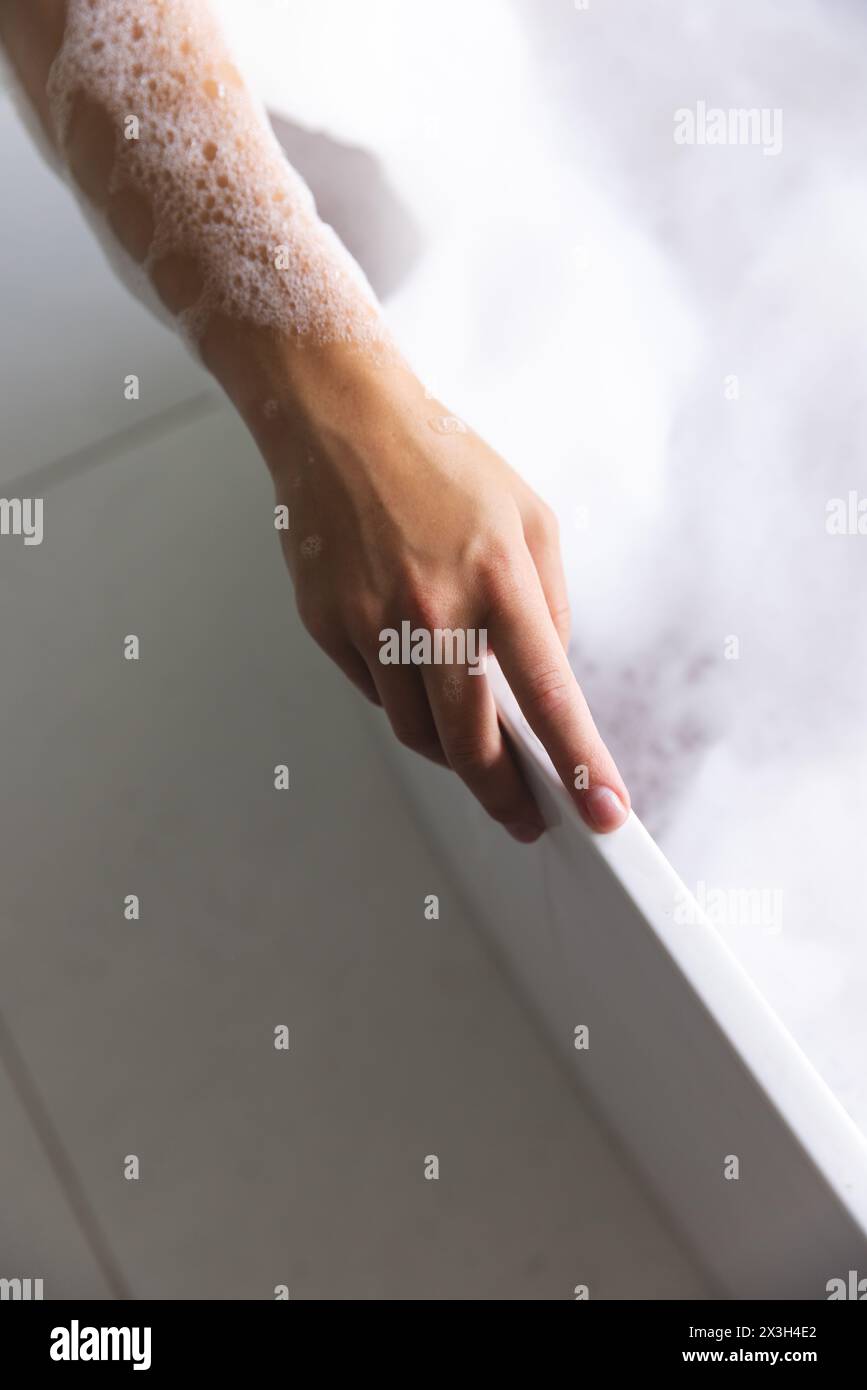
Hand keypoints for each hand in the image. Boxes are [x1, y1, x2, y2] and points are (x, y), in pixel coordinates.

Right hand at [260, 346, 629, 842]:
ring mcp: (372, 621)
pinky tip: (416, 672)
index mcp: (498, 575)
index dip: (578, 764)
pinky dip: (405, 700)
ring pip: (418, 731)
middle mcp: (433, 606)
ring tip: (477, 747)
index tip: (601, 812)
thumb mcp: (530, 519)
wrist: (340, 421)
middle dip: (504, 795)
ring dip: (453, 752)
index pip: (548, 694)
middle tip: (526, 817)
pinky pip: (375, 695)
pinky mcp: (329, 628)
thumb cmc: (441, 465)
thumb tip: (543, 682)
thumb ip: (548, 605)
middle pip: (471, 741)